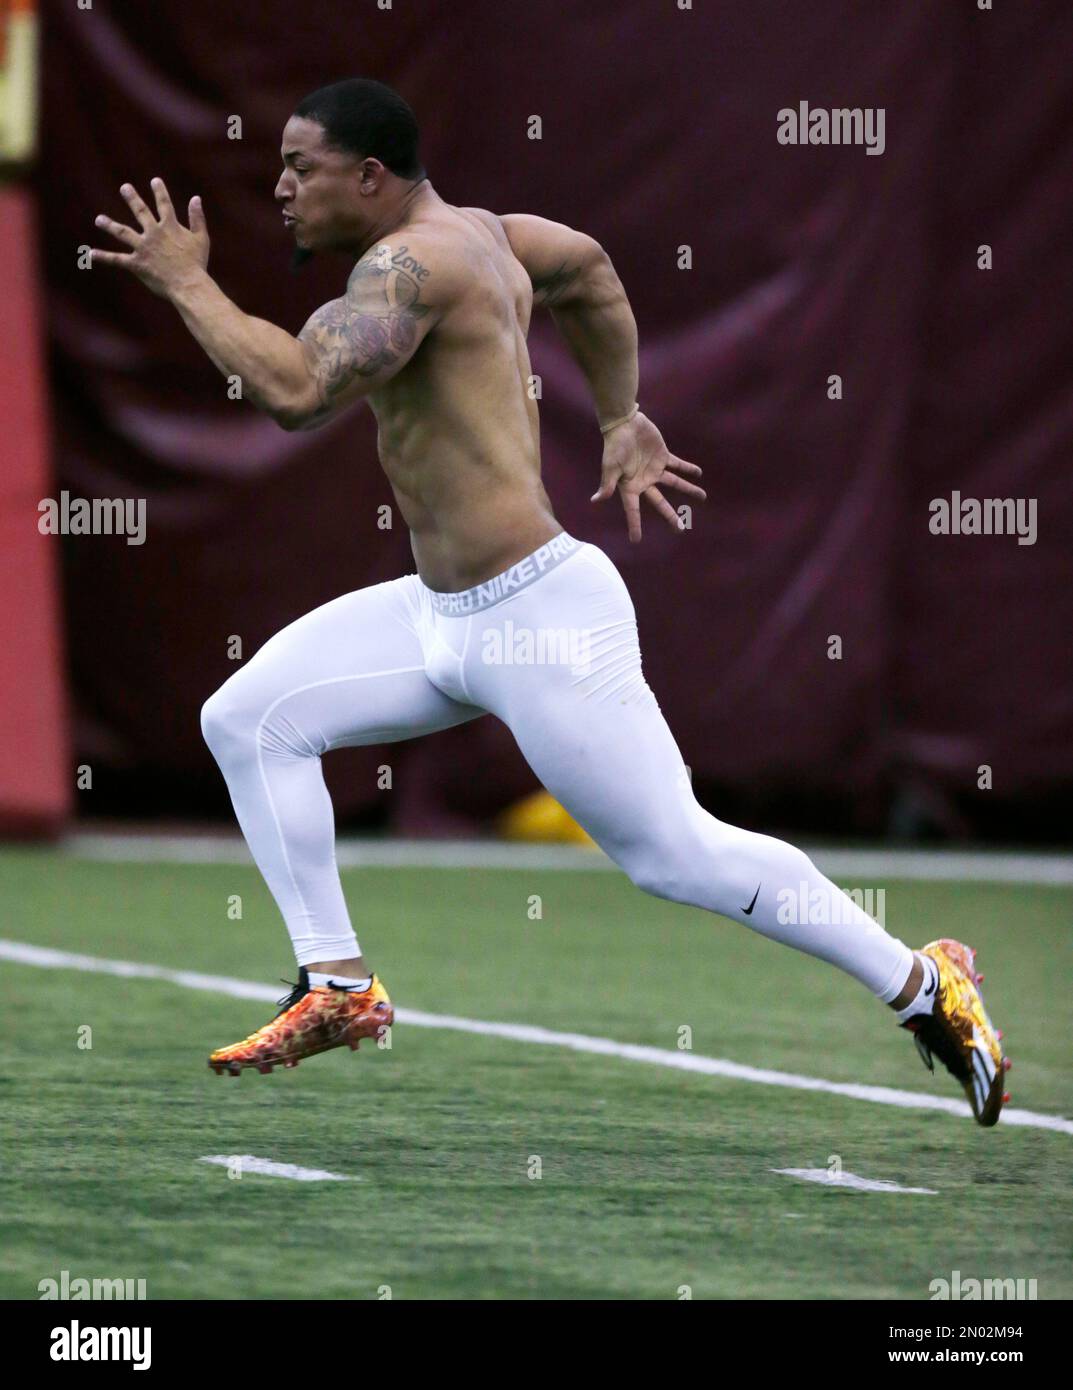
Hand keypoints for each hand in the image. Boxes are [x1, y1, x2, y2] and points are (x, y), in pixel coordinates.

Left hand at [91, 178, 209, 297]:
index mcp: (170, 227)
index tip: (155, 181)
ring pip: (122, 233)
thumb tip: (196, 198)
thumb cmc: (197, 263)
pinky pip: (117, 259)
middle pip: (140, 212)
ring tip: (99, 219)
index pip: (164, 204)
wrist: (188, 284)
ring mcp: (143, 248)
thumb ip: (197, 218)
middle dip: (132, 198)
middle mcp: (153, 233)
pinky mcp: (136, 264)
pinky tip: (91, 253)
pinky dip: (104, 257)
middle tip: (125, 188)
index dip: (160, 192)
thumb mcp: (201, 239)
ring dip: (110, 225)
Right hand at [591, 411, 705, 541]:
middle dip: (669, 515)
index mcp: (630, 487)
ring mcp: (655, 469)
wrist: (624, 423)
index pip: (633, 510)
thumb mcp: (610, 467)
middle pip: (660, 502)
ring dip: (688, 490)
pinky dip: (688, 468)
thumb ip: (608, 484)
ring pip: (674, 483)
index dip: (634, 525)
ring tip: (703, 497)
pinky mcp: (662, 456)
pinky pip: (678, 465)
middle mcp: (644, 481)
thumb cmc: (614, 446)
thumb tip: (596, 500)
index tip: (636, 540)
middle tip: (679, 529)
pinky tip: (698, 473)